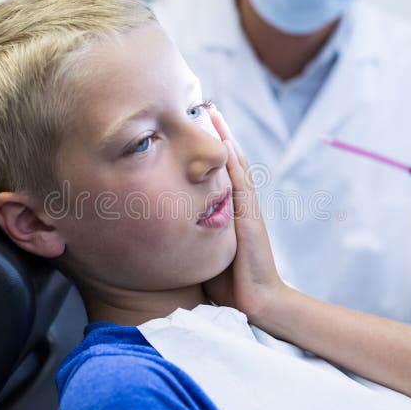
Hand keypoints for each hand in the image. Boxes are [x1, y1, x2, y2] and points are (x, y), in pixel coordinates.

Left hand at [202, 107, 286, 321]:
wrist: (257, 304)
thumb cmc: (227, 285)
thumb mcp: (202, 254)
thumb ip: (187, 239)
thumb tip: (153, 231)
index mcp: (226, 212)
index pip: (216, 172)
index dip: (205, 148)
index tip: (188, 123)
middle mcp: (238, 205)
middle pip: (227, 160)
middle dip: (215, 133)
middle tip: (201, 104)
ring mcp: (247, 209)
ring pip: (235, 164)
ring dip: (225, 137)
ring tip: (212, 111)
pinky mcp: (250, 217)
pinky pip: (242, 182)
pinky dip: (233, 159)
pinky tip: (225, 140)